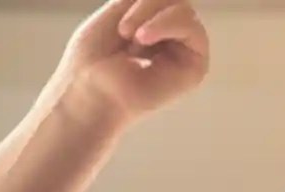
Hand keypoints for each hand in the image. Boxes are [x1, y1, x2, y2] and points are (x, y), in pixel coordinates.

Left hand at [57, 0, 209, 127]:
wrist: (88, 90)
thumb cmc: (92, 60)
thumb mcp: (118, 9)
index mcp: (153, 28)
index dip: (140, 1)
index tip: (119, 23)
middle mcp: (172, 41)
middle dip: (144, 5)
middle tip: (123, 31)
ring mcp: (185, 53)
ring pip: (182, 7)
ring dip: (150, 13)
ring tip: (131, 37)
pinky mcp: (195, 67)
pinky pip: (191, 25)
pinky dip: (165, 24)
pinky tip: (143, 39)